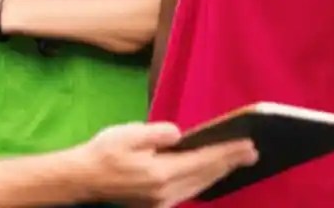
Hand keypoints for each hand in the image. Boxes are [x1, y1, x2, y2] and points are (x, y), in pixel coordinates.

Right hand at [73, 122, 257, 207]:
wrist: (80, 180)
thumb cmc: (102, 153)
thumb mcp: (128, 134)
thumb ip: (157, 134)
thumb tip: (179, 136)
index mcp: (160, 174)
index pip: (203, 161)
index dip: (228, 153)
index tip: (248, 145)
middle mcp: (164, 192)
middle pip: (205, 176)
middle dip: (230, 164)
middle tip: (252, 152)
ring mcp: (160, 202)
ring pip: (198, 187)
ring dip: (218, 174)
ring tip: (236, 162)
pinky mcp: (155, 206)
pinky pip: (187, 193)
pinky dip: (202, 182)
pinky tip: (209, 175)